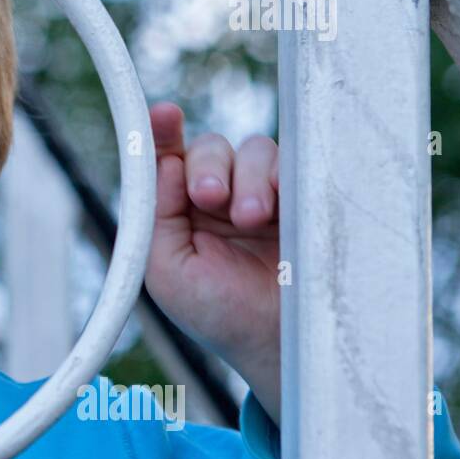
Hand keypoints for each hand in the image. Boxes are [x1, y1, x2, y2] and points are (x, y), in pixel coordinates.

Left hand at [144, 101, 281, 424]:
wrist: (280, 343)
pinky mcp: (304, 199)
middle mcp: (220, 196)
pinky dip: (281, 175)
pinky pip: (294, 163)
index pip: (169, 159)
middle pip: (210, 147)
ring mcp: (264, 194)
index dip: (164, 132)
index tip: (165, 115)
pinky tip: (277, 206)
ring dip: (246, 176)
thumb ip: (155, 214)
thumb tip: (163, 162)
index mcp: (180, 210)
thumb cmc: (218, 314)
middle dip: (208, 165)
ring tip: (249, 218)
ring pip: (253, 149)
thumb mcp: (166, 269)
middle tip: (210, 197)